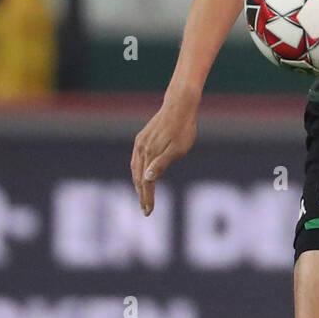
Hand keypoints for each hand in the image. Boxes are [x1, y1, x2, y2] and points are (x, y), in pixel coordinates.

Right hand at [130, 89, 197, 215]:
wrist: (179, 105)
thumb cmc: (183, 128)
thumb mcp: (177, 149)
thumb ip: (161, 164)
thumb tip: (147, 179)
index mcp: (149, 154)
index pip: (146, 183)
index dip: (147, 198)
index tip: (148, 212)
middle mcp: (141, 149)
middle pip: (138, 178)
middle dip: (142, 195)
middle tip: (145, 209)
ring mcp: (140, 143)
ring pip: (135, 169)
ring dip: (138, 184)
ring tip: (143, 196)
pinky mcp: (142, 137)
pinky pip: (136, 159)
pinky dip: (136, 171)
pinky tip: (141, 174)